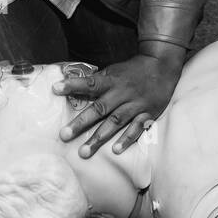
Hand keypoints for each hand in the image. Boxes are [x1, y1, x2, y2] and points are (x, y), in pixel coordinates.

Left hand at [52, 50, 183, 158]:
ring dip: (99, 137)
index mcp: (111, 81)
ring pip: (115, 122)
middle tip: (64, 135)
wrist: (162, 66)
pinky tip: (115, 150)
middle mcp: (122, 93)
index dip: (73, 85)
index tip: (55, 88)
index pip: (90, 83)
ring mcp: (135, 105)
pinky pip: (136, 128)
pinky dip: (126, 139)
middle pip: (99, 109)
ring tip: (84, 152)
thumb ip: (97, 80)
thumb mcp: (114, 70)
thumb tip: (72, 83)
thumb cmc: (133, 70)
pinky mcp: (147, 114)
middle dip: (81, 122)